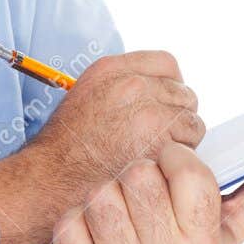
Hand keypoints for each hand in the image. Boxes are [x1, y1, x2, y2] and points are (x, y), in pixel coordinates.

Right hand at [30, 50, 204, 193]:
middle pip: (184, 94)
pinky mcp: (159, 145)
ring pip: (192, 122)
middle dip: (177, 115)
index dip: (171, 85)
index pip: (166, 64)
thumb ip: (123, 87)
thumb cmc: (65, 146)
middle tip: (160, 137)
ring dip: (182, 139)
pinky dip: (179, 160)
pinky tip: (156, 169)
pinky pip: (190, 148)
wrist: (50, 180)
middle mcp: (132, 86)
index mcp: (112, 69)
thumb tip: (159, 93)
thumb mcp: (86, 96)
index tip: (165, 103)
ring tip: (156, 155)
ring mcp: (148, 115)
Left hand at [52, 141, 243, 243]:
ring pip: (102, 195)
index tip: (172, 169)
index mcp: (204, 241)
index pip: (188, 170)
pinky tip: (93, 238)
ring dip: (105, 197)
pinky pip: (70, 224)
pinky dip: (75, 224)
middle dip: (138, 175)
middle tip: (143, 196)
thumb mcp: (226, 230)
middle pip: (139, 175)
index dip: (175, 158)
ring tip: (120, 216)